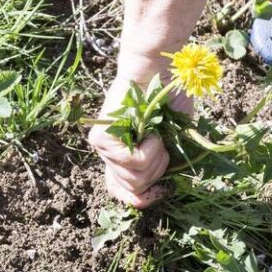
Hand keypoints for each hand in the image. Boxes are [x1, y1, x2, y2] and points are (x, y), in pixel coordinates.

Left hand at [88, 76, 192, 208]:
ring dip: (156, 158)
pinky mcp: (101, 139)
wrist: (158, 71)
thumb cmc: (168, 101)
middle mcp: (108, 156)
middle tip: (162, 145)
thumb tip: (148, 198)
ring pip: (135, 178)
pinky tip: (149, 128)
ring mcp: (102, 148)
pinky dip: (151, 148)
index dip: (142, 200)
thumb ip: (159, 166)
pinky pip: (133, 161)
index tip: (161, 191)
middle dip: (157, 172)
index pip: (121, 193)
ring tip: (155, 133)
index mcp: (122, 158)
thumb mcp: (169, 140)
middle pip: (134, 189)